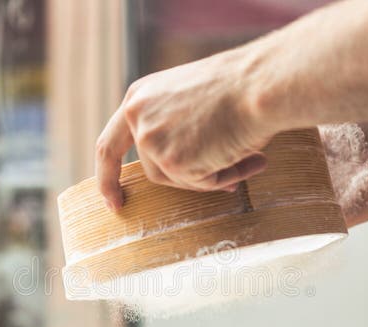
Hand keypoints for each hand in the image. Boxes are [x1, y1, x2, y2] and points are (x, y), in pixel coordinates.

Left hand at [95, 48, 275, 210]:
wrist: (258, 83)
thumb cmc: (239, 86)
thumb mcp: (191, 102)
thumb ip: (178, 132)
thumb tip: (196, 176)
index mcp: (138, 97)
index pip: (111, 144)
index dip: (108, 176)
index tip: (112, 202)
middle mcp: (136, 117)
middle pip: (151, 169)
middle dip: (183, 181)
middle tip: (227, 183)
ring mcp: (151, 140)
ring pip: (177, 179)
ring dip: (211, 173)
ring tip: (244, 152)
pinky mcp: (171, 161)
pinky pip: (201, 183)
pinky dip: (225, 175)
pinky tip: (244, 153)